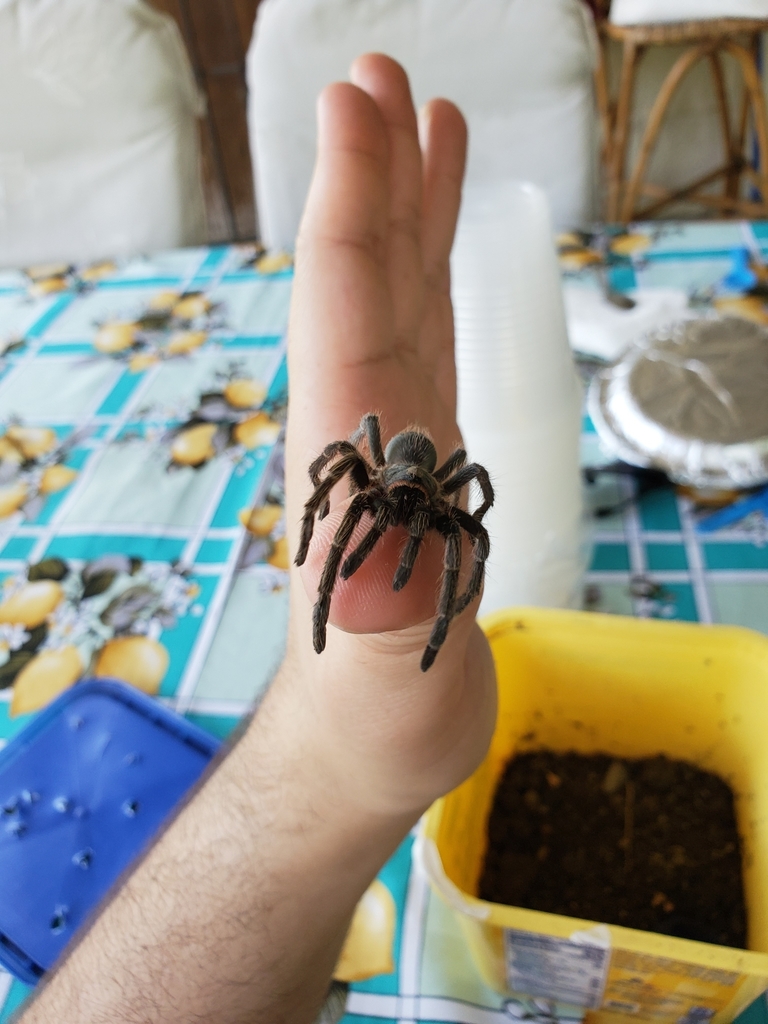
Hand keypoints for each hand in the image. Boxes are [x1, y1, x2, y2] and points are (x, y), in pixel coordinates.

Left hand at [281, 54, 496, 817]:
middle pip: (365, 281)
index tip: (360, 108)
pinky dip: (434, 271)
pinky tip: (444, 225)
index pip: (347, 313)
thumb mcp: (376, 685)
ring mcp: (394, 434)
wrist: (368, 735)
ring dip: (404, 205)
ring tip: (422, 117)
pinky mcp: (422, 449)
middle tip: (383, 76)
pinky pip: (426, 335)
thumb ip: (375, 622)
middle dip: (372, 177)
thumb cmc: (373, 715)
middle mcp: (364, 430)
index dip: (353, 207)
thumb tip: (374, 560)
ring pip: (398, 296)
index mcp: (350, 466)